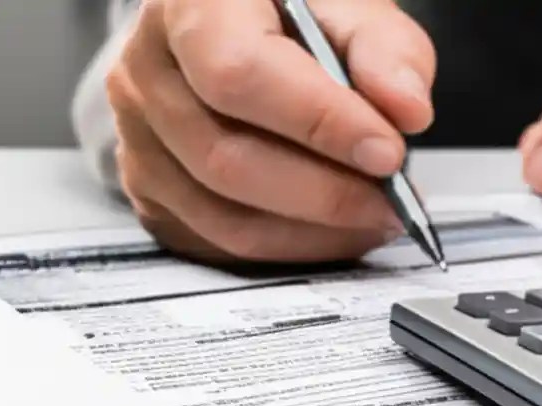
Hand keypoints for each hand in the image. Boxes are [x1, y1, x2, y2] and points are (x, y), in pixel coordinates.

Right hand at [106, 0, 435, 264]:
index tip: (387, 151)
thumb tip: (405, 112)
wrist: (225, 27)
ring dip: (312, 231)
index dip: (317, 122)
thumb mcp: (342, 3)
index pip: (239, 74)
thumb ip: (383, 48)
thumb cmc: (282, 11)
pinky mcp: (145, 190)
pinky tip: (330, 228)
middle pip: (226, 159)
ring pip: (222, 217)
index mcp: (187, 7)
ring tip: (372, 216)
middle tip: (392, 198)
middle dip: (324, 191)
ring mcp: (136, 138)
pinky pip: (217, 242)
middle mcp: (145, 73)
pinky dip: (287, 246)